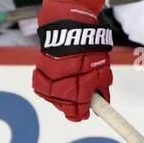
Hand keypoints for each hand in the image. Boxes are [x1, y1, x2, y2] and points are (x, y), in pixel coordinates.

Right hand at [32, 1, 113, 121]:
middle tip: (76, 112)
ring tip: (66, 100)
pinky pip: (41, 86)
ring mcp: (51, 74)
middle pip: (65, 104)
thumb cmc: (89, 47)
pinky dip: (46, 91)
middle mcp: (66, 79)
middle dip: (71, 110)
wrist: (70, 27)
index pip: (80, 105)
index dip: (82, 113)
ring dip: (59, 101)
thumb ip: (101, 87)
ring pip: (52, 97)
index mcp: (83, 80)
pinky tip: (53, 91)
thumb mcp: (102, 68)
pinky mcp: (40, 68)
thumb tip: (102, 102)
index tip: (84, 115)